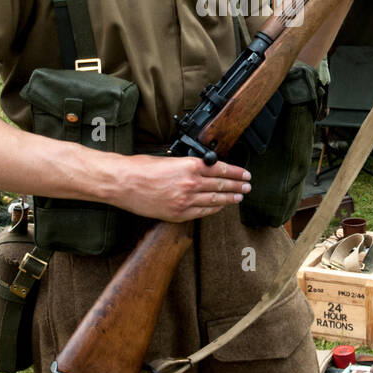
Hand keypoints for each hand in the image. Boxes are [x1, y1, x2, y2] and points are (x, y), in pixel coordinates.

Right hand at [112, 154, 251, 222]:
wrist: (124, 183)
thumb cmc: (141, 168)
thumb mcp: (169, 159)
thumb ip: (188, 165)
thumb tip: (203, 169)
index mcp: (190, 166)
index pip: (221, 169)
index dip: (236, 172)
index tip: (245, 174)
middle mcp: (191, 183)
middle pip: (221, 184)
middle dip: (237, 186)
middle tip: (248, 186)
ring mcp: (185, 200)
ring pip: (215, 199)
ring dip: (229, 198)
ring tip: (239, 197)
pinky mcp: (178, 213)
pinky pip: (202, 211)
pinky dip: (213, 208)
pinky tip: (220, 206)